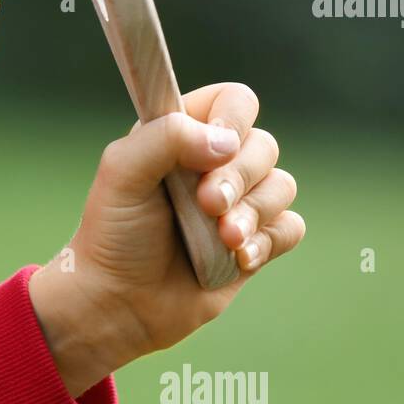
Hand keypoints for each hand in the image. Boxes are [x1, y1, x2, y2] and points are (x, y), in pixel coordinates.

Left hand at [28, 83, 305, 395]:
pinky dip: (268, 241)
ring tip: (221, 238)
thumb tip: (226, 142)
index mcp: (183, 135)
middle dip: (238, 177)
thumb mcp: (122, 172)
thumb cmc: (113, 234)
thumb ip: (165, 137)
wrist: (118, 302)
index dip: (234, 118)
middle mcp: (214, 164)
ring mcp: (237, 203)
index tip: (214, 149)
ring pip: (282, 186)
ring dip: (252, 213)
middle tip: (206, 204)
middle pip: (265, 145)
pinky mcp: (254, 242)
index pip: (235, 101)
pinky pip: (290, 228)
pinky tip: (237, 258)